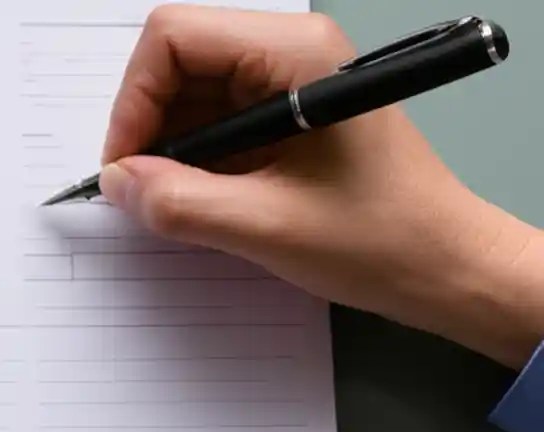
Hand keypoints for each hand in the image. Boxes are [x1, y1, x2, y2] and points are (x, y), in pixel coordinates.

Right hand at [100, 5, 543, 368]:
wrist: (442, 265)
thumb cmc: (381, 239)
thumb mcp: (266, 227)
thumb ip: (179, 203)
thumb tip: (117, 182)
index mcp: (294, 54)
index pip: (174, 38)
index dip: (134, 100)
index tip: (126, 164)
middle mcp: (289, 52)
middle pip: (176, 62)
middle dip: (147, 126)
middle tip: (141, 189)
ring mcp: (287, 81)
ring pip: (189, 94)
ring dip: (168, 147)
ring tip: (175, 202)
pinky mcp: (285, 114)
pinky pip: (213, 121)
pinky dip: (191, 160)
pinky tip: (200, 200)